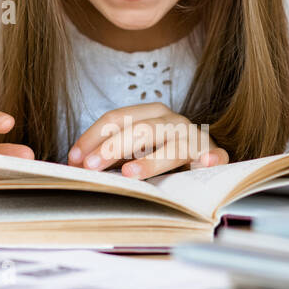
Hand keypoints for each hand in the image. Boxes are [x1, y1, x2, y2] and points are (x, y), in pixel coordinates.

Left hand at [67, 103, 228, 179]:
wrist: (206, 157)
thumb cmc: (162, 155)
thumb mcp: (133, 151)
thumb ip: (108, 155)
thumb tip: (74, 164)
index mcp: (150, 113)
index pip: (116, 118)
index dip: (92, 137)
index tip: (74, 158)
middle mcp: (172, 120)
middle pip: (140, 130)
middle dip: (112, 148)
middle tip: (90, 167)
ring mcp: (194, 137)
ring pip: (171, 146)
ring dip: (150, 161)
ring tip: (129, 174)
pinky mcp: (215, 155)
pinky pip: (215, 156)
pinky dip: (211, 159)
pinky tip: (205, 164)